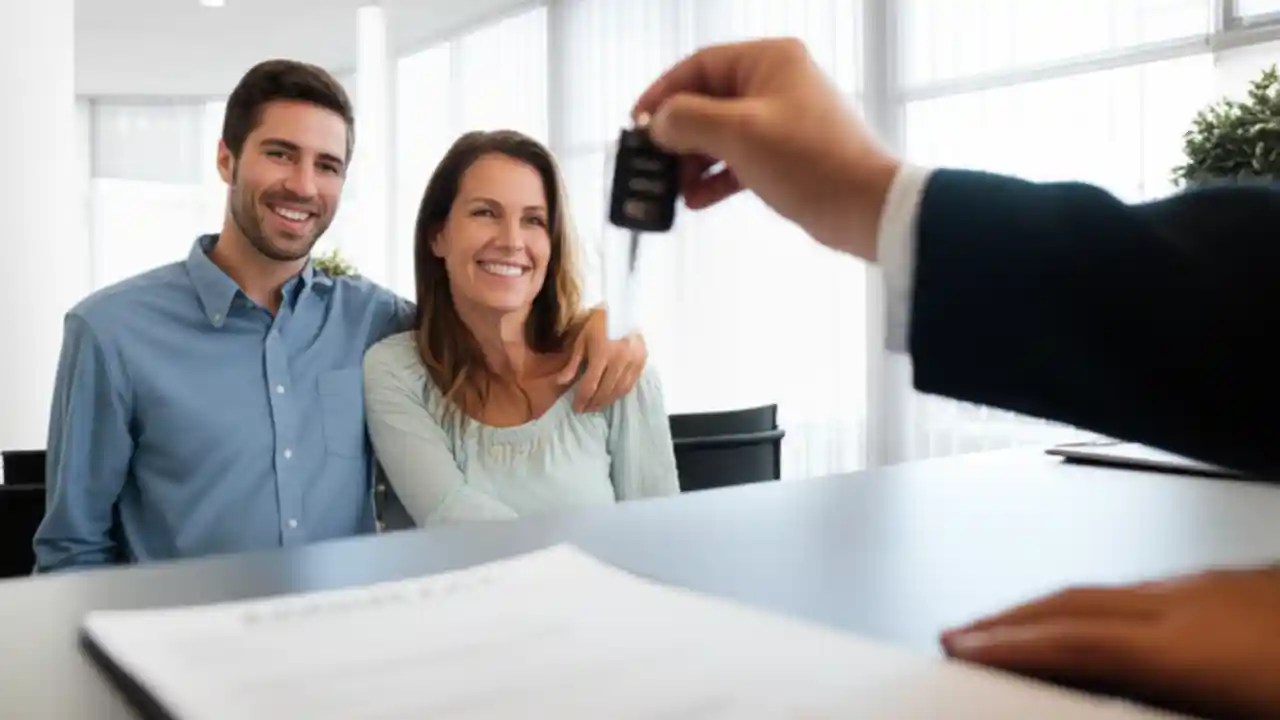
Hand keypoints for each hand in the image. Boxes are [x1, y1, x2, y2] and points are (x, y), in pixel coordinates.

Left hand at [557, 308, 647, 412]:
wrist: (624, 308)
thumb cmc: (598, 322)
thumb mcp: (581, 339)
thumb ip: (573, 363)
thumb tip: (561, 382)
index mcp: (602, 354)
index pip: (590, 385)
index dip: (582, 399)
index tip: (577, 408)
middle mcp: (619, 360)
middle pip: (605, 391)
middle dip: (594, 403)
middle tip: (585, 410)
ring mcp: (633, 362)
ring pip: (619, 391)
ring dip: (607, 401)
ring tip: (597, 406)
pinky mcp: (642, 361)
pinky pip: (630, 384)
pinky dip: (620, 393)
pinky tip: (611, 396)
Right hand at [633, 37, 899, 259]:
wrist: (865, 207)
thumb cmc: (808, 161)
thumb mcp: (738, 134)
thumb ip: (688, 121)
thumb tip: (657, 124)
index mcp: (769, 60)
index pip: (699, 66)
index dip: (662, 93)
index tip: (636, 124)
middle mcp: (777, 82)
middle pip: (708, 100)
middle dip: (678, 135)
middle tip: (651, 164)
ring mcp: (783, 119)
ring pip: (722, 132)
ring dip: (693, 160)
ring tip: (672, 188)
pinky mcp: (788, 154)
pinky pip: (740, 158)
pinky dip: (716, 177)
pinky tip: (695, 200)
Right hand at [941, 566, 1279, 718]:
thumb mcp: (1237, 718)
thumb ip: (1162, 707)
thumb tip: (1097, 698)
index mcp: (1192, 647)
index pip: (1072, 641)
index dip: (1008, 645)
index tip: (958, 648)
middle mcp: (1197, 602)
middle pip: (1077, 601)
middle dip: (1009, 616)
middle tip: (961, 633)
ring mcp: (1222, 583)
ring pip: (1115, 587)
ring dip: (1055, 606)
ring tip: (1020, 626)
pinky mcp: (1247, 579)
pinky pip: (1158, 584)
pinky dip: (1111, 601)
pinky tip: (1113, 617)